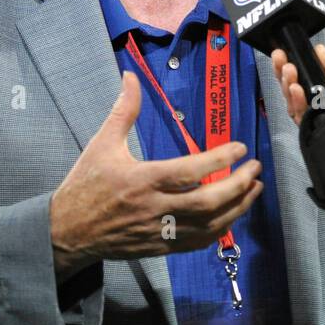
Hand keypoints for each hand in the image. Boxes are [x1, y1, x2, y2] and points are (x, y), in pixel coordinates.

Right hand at [50, 71, 263, 272]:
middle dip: (238, 186)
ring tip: (254, 189)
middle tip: (256, 169)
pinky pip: (198, 242)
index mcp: (142, 179)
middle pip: (207, 202)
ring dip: (237, 208)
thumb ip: (123, 111)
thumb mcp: (102, 144)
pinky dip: (220, 229)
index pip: (190, 171)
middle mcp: (155, 208)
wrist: (67, 231)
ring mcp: (160, 231)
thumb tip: (130, 76)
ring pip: (208, 225)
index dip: (220, 159)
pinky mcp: (161, 247)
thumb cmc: (85, 184)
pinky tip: (232, 215)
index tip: (240, 147)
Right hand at [271, 43, 324, 173]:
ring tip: (289, 73)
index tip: (283, 52)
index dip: (293, 64)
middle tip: (281, 59)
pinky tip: (297, 91)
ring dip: (288, 86)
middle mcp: (322, 106)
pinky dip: (297, 104)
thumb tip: (319, 50)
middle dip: (284, 73)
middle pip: (295, 89)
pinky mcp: (319, 136)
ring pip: (294, 104)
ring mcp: (319, 121)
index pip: (307, 76)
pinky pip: (302, 120)